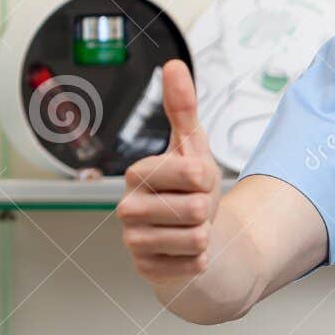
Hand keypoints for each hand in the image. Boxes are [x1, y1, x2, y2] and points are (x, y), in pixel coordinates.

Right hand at [117, 60, 220, 282]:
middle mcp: (127, 208)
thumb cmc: (190, 189)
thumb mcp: (192, 147)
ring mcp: (134, 242)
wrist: (190, 235)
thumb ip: (182, 107)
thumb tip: (174, 65)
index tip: (194, 182)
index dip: (207, 180)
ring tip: (189, 229)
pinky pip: (194, 265)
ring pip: (197, 239)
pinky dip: (200, 259)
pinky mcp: (147, 270)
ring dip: (204, 235)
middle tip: (193, 208)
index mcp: (137, 173)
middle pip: (197, 209)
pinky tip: (185, 251)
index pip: (195, 174)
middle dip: (206, 210)